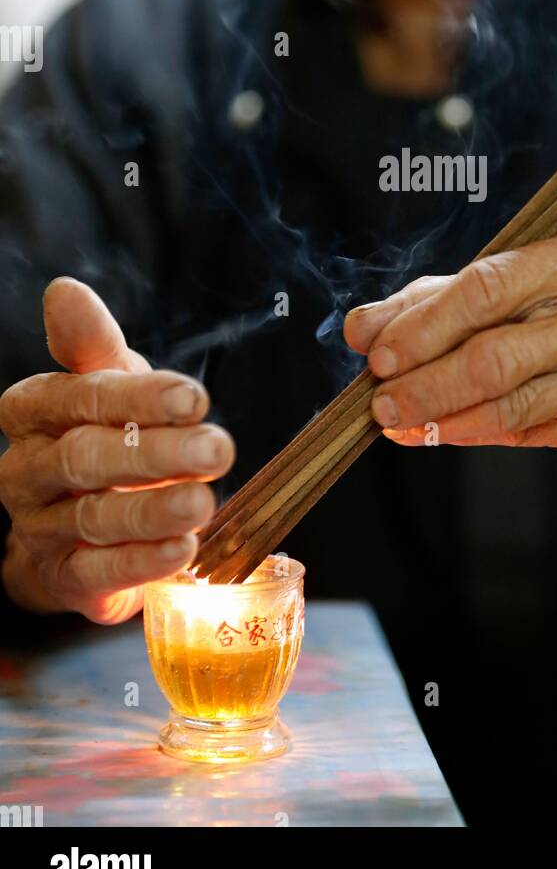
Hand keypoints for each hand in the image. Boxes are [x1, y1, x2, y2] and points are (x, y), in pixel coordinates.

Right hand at [0, 277, 234, 623]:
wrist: (73, 527)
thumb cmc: (101, 434)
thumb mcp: (106, 385)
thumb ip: (93, 345)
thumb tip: (65, 290)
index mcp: (32, 411)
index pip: (78, 397)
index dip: (136, 397)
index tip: (194, 397)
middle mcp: (25, 469)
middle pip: (86, 457)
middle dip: (156, 453)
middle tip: (218, 450)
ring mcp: (38, 527)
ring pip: (93, 518)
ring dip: (153, 511)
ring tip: (204, 502)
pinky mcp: (60, 577)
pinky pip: (96, 572)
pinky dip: (142, 562)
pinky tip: (183, 549)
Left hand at [344, 218, 556, 467]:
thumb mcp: (549, 275)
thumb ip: (457, 293)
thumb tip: (366, 326)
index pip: (489, 285)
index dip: (424, 323)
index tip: (377, 349)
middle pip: (496, 353)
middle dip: (423, 382)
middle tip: (378, 401)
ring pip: (512, 406)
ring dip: (443, 418)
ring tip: (400, 422)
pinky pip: (536, 437)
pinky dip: (483, 436)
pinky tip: (451, 432)